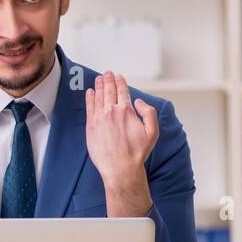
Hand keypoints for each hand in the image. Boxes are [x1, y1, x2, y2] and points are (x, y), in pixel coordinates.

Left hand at [84, 71, 158, 215]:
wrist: (120, 168)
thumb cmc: (137, 152)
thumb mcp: (152, 132)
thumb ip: (149, 113)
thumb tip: (139, 101)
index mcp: (127, 111)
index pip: (122, 91)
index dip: (120, 82)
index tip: (118, 76)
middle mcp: (111, 111)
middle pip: (109, 91)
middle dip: (108, 80)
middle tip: (107, 73)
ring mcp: (99, 118)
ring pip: (98, 97)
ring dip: (99, 86)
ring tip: (98, 79)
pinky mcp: (90, 126)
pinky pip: (89, 108)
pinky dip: (89, 98)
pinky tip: (90, 92)